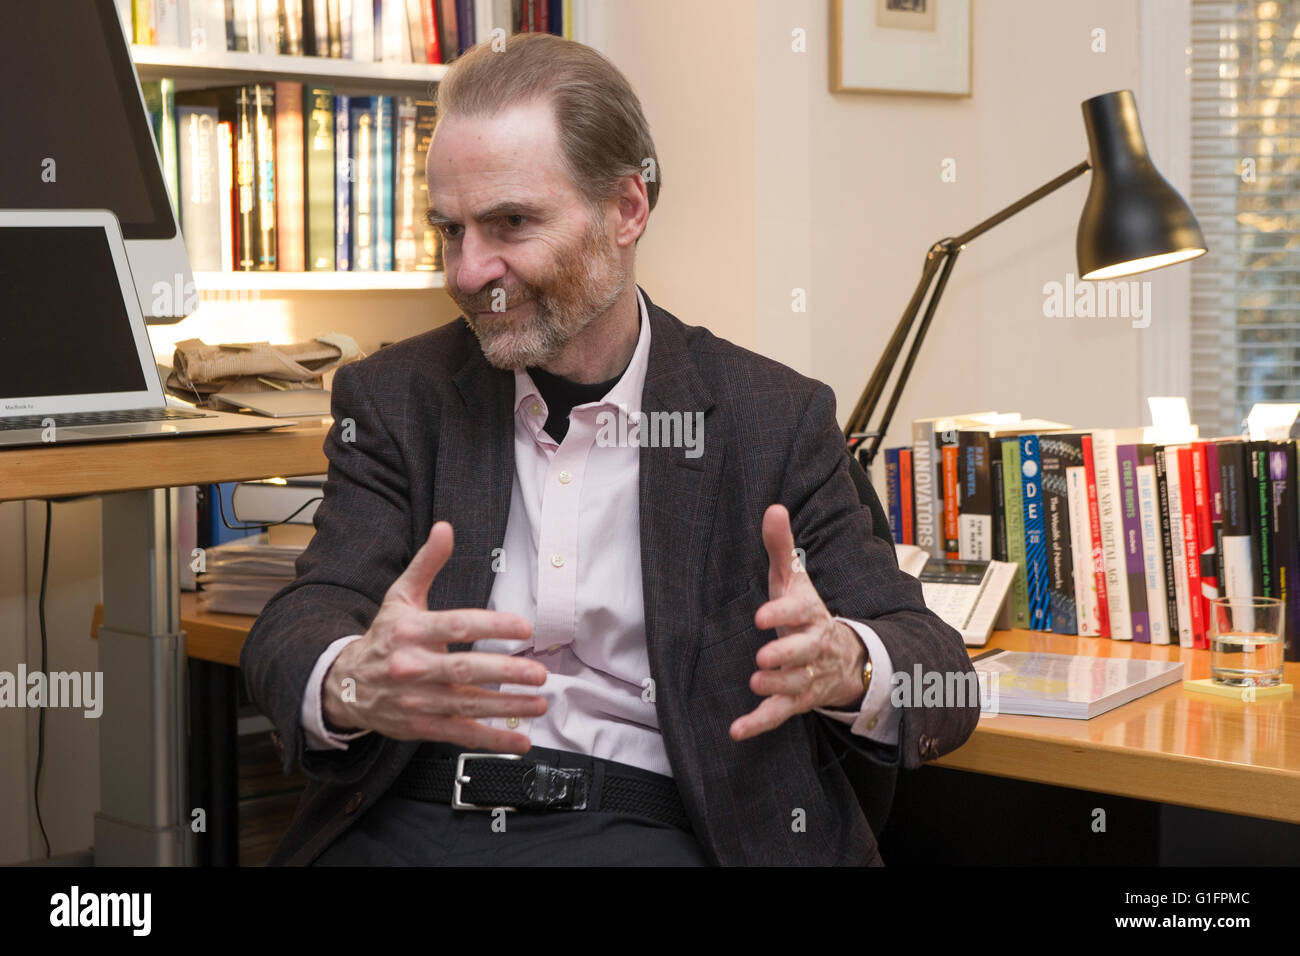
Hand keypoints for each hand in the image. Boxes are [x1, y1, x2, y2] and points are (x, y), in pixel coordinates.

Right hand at [322, 521, 547, 752]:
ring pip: (467, 705)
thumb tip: (446, 529)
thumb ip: (427, 564)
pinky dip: (492, 740)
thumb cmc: (383, 637)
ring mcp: (416, 700)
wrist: (344, 685)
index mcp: (410, 631)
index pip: (455, 625)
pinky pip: (460, 734)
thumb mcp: (400, 596)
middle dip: (505, 672)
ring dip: (507, 707)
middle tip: (538, 673)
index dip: (491, 625)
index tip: (523, 627)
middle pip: (463, 670)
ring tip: (539, 702)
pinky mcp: (420, 726)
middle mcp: (412, 667)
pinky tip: (520, 740)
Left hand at [729, 504, 866, 741]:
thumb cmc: (808, 613)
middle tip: (763, 657)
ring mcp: (808, 676)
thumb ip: (781, 546)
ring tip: (756, 684)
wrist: (847, 657)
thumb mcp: (796, 580)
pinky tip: (737, 731)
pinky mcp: (797, 700)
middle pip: (803, 652)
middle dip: (786, 654)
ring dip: (776, 686)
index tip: (761, 615)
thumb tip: (773, 507)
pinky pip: (779, 714)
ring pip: (794, 683)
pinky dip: (759, 724)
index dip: (782, 613)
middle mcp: (813, 647)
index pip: (800, 611)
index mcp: (811, 615)